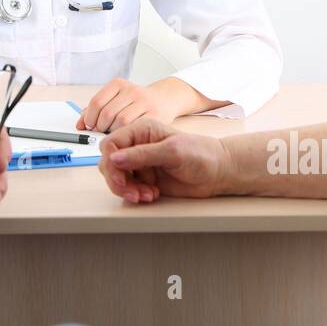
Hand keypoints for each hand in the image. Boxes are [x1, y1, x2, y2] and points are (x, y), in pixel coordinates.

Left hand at [75, 77, 191, 131]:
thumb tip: (79, 124)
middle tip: (101, 132)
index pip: (96, 102)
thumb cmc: (135, 102)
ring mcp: (144, 102)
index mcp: (118, 84)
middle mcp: (131, 91)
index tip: (90, 126)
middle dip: (100, 127)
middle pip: (107, 113)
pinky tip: (126, 136)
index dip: (89, 118)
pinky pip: (135, 128)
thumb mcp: (115, 99)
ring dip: (114, 132)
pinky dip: (127, 135)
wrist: (164, 99)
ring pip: (121, 122)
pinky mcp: (155, 115)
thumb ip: (96, 110)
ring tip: (114, 134)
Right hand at [97, 119, 229, 202]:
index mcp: (141, 130)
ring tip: (147, 195)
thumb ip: (141, 155)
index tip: (119, 177)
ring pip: (117, 177)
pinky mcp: (145, 178)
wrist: (217, 171)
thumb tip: (114, 158)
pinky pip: (128, 187)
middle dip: (118, 180)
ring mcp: (140, 162)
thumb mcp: (172, 152)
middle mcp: (137, 145)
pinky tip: (152, 194)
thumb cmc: (200, 154)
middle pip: (109, 163)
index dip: (110, 161)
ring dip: (128, 190)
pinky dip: (136, 194)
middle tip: (133, 193)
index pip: (111, 143)